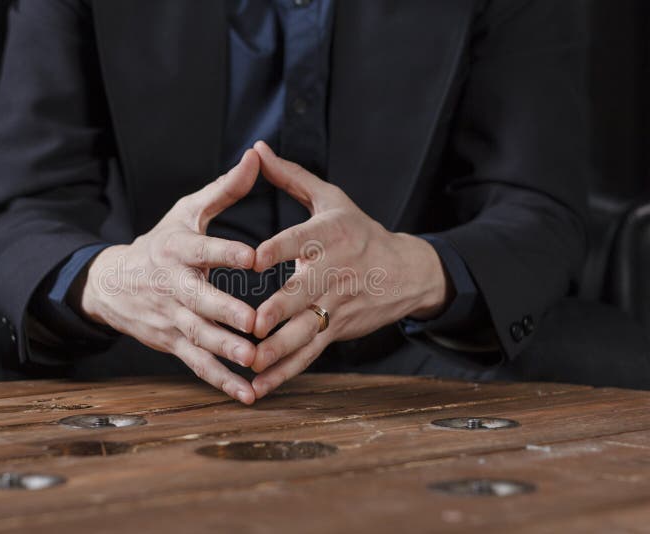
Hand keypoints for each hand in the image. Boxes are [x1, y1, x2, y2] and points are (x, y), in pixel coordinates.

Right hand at [76, 150, 260, 404]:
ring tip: (254, 362)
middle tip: (253, 322)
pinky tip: (247, 393)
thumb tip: (256, 155)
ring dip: (226, 352)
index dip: (225, 253)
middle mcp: (173, 286)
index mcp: (178, 250)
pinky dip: (221, 380)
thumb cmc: (161, 242)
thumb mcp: (187, 212)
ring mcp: (172, 319)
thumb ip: (224, 189)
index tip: (253, 256)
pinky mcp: (174, 344)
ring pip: (200, 338)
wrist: (114, 284)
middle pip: (199, 301)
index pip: (202, 250)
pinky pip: (199, 364)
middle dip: (225, 312)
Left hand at [249, 141, 451, 398]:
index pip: (301, 242)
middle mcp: (332, 272)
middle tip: (253, 322)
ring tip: (251, 363)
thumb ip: (290, 176)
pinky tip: (259, 386)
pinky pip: (307, 355)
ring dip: (278, 350)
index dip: (279, 249)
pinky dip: (284, 372)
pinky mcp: (334, 330)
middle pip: (303, 293)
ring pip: (305, 331)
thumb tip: (256, 149)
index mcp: (329, 236)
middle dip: (279, 309)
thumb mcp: (331, 199)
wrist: (406, 271)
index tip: (254, 257)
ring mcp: (335, 305)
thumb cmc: (359, 230)